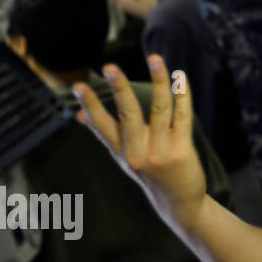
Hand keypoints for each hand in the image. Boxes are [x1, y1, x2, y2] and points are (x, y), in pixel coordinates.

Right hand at [73, 54, 207, 231]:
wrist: (178, 204)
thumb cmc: (150, 175)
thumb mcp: (123, 159)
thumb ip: (105, 136)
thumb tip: (79, 116)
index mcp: (121, 152)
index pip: (101, 125)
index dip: (91, 105)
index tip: (79, 86)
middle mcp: (138, 152)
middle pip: (128, 114)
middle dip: (119, 89)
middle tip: (109, 67)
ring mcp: (161, 151)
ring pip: (158, 108)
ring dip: (158, 81)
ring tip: (153, 58)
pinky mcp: (182, 150)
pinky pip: (182, 115)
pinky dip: (182, 94)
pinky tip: (180, 77)